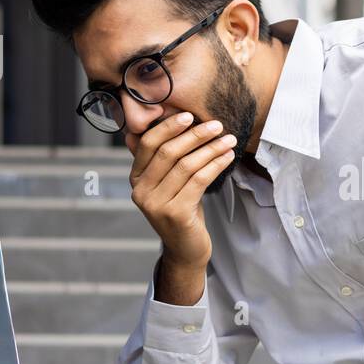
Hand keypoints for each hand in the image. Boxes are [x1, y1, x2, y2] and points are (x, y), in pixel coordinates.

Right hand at [126, 112, 236, 269]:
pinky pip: (199, 180)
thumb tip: (162, 119)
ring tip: (228, 139)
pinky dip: (216, 164)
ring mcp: (156, 204)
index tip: (189, 114)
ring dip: (210, 149)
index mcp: (136, 179)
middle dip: (194, 135)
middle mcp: (140, 191)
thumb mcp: (168, 183)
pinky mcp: (175, 213)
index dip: (168, 127)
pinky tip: (228, 156)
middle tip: (215, 124)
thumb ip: (163, 158)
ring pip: (186, 165)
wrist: (186, 249)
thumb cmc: (181, 211)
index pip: (147, 144)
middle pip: (168, 152)